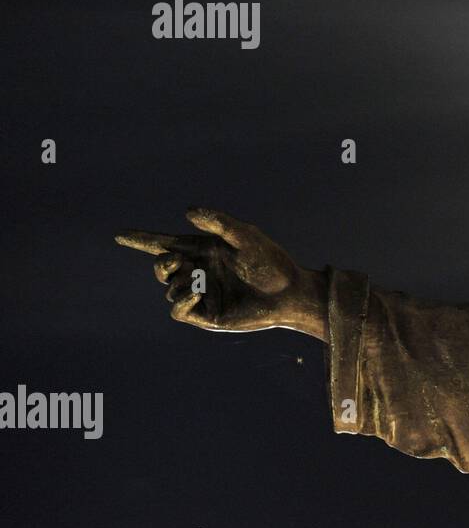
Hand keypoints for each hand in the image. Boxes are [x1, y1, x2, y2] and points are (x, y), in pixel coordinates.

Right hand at [115, 208, 326, 339]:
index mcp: (205, 250)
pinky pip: (179, 311)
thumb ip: (218, 222)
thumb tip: (187, 212)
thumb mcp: (246, 236)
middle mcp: (200, 271)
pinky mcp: (207, 315)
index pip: (166, 244)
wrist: (289, 293)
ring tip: (203, 280)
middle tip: (175, 260)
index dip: (142, 240)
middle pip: (162, 267)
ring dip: (180, 282)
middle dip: (162, 264)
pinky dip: (183, 301)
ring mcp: (202, 294)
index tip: (119, 235)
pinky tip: (198, 293)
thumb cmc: (271, 262)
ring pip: (170, 289)